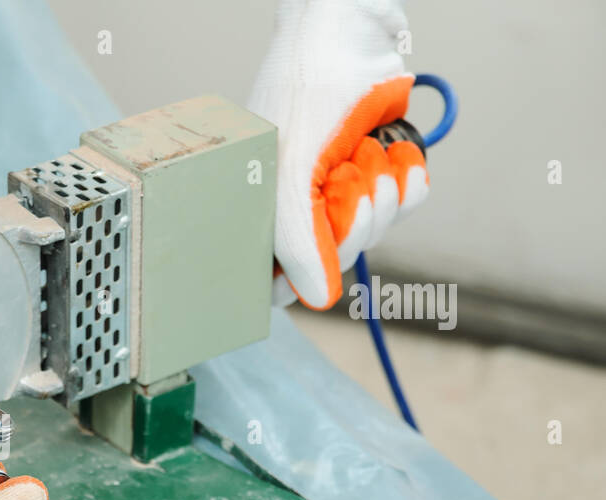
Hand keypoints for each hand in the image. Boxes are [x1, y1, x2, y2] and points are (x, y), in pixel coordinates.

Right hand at [248, 0, 427, 309]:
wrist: (352, 23)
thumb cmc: (307, 84)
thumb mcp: (294, 167)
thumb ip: (298, 240)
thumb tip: (318, 300)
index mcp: (262, 208)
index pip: (279, 277)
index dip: (305, 271)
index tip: (321, 237)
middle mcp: (300, 202)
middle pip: (335, 256)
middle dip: (354, 220)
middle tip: (351, 176)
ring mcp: (342, 185)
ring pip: (374, 231)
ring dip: (384, 195)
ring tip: (369, 152)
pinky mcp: (380, 167)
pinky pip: (406, 203)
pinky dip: (410, 180)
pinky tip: (394, 151)